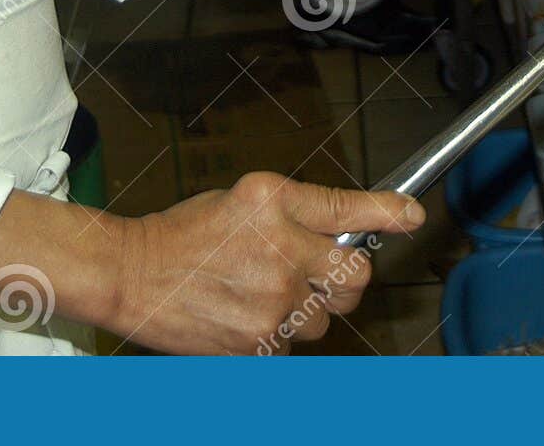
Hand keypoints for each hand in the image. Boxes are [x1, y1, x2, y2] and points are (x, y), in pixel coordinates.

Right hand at [111, 174, 424, 354]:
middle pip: (354, 278)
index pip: (349, 208)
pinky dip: (277, 334)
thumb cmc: (189, 232)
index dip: (389, 213)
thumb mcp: (249, 198)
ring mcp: (269, 303)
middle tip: (320, 271)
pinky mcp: (256, 345)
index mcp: (274, 203)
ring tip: (263, 290)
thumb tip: (361, 220)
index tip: (411, 215)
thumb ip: (305, 209)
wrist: (131, 274)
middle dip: (345, 277)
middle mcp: (279, 252)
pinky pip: (292, 344)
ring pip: (323, 319)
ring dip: (306, 309)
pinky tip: (246, 313)